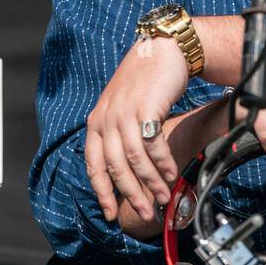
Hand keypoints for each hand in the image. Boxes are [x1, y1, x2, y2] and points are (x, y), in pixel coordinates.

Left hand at [85, 35, 188, 221]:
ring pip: (134, 160)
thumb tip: (127, 170)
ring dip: (150, 183)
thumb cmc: (145, 81)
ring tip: (162, 197)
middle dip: (130, 195)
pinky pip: (153, 145)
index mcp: (96, 122)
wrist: (163, 49)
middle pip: (115, 168)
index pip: (94, 165)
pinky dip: (163, 164)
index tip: (112, 214)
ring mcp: (125, 113)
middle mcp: (106, 119)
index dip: (102, 193)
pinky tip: (171, 173)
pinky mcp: (146, 109)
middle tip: (144, 213)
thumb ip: (118, 134)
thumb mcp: (122, 106)